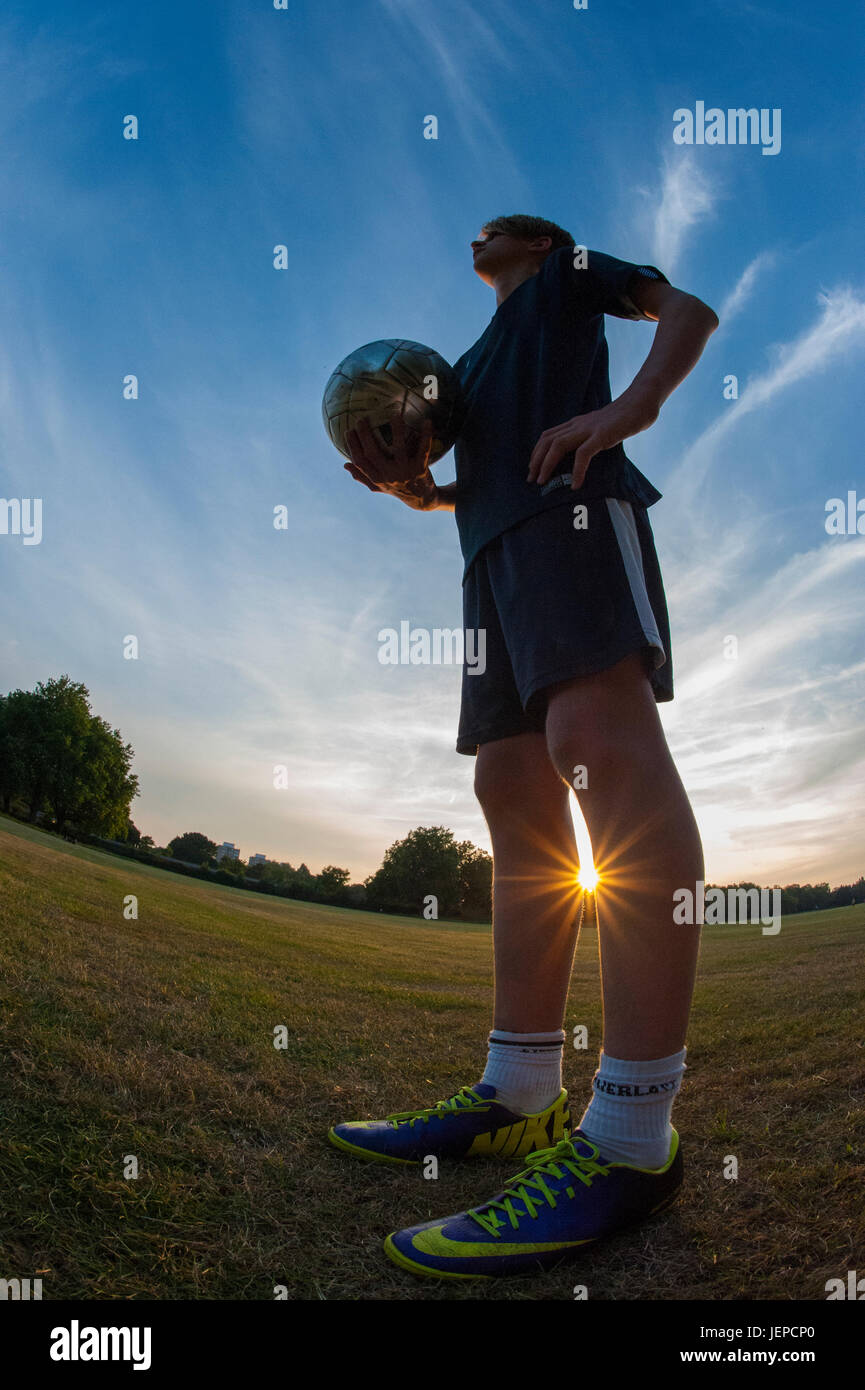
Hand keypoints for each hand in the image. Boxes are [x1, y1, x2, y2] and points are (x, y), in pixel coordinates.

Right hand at [344, 413, 436, 509]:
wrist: (422, 499)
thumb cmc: (397, 489)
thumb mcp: (379, 487)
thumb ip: (363, 477)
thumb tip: (345, 465)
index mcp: (377, 479)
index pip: (360, 461)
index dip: (353, 446)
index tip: (349, 430)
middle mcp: (389, 476)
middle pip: (373, 453)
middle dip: (365, 435)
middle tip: (362, 419)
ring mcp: (405, 472)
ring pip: (399, 449)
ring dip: (397, 430)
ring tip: (395, 415)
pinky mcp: (420, 469)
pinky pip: (423, 449)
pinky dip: (426, 435)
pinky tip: (427, 422)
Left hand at [526, 396, 658, 489]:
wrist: (641, 403)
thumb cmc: (623, 419)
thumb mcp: (599, 429)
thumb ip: (588, 439)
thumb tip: (581, 457)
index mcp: (576, 424)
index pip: (548, 436)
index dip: (537, 452)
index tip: (533, 469)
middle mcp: (578, 425)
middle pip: (548, 441)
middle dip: (536, 461)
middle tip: (532, 480)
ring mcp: (589, 429)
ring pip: (558, 445)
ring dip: (547, 465)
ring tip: (543, 482)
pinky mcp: (602, 435)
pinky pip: (583, 454)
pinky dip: (577, 471)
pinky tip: (575, 485)